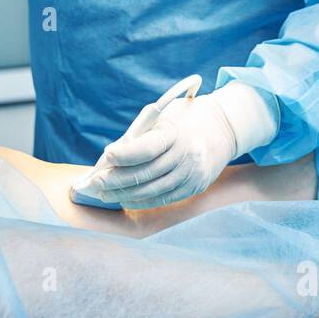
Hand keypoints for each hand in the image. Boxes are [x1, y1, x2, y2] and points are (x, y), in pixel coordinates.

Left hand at [90, 81, 277, 208]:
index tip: (106, 157)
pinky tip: (126, 198)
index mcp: (176, 133)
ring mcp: (192, 174)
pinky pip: (164, 198)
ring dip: (124, 194)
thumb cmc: (185, 119)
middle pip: (145, 174)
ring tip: (104, 194)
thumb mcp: (164, 117)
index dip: (125, 155)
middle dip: (115, 180)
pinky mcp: (195, 187)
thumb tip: (110, 159)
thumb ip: (140, 136)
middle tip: (94, 183)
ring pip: (152, 191)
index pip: (147, 148)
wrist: (224, 128)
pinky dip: (142, 200)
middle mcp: (186, 156)